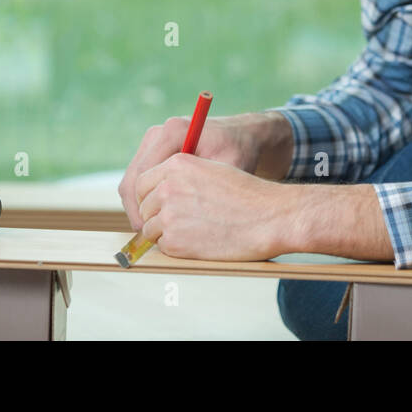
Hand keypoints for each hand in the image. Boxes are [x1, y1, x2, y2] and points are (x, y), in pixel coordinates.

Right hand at [117, 114, 276, 230]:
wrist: (241, 133)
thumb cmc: (238, 152)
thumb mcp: (227, 170)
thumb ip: (204, 188)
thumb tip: (174, 221)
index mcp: (173, 132)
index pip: (142, 174)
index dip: (140, 206)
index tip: (146, 228)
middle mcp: (159, 132)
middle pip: (132, 177)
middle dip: (135, 208)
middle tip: (144, 233)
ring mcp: (154, 139)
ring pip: (132, 178)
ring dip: (137, 204)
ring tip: (149, 227)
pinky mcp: (154, 148)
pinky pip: (140, 176)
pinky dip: (143, 196)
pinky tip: (156, 214)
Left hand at [134, 153, 291, 260]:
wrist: (269, 216)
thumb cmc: (247, 194)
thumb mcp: (211, 169)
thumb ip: (181, 176)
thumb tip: (157, 192)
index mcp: (177, 164)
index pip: (141, 182)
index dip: (147, 196)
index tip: (155, 205)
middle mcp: (168, 187)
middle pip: (143, 206)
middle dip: (155, 215)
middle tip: (176, 222)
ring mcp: (169, 215)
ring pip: (149, 228)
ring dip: (164, 233)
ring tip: (192, 231)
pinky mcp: (175, 241)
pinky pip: (162, 246)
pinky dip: (175, 247)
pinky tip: (197, 241)